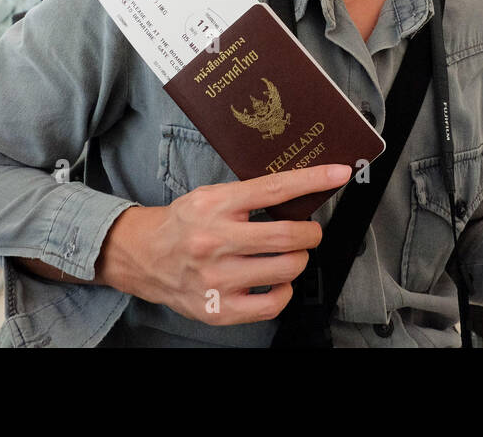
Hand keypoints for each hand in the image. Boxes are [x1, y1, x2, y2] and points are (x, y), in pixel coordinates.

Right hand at [96, 163, 350, 325]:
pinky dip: (285, 290)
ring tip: (291, 255)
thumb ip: (250, 195)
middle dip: (311, 232)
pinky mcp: (219, 309)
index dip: (313, 180)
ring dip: (300, 259)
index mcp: (215, 205)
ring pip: (287, 268)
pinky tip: (277, 280)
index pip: (274, 188)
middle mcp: (215, 241)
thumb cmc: (184, 224)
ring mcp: (217, 278)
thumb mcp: (210, 196)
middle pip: (288, 235)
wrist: (142, 257)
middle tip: (311, 231)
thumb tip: (301, 190)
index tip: (340, 173)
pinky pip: (273, 303)